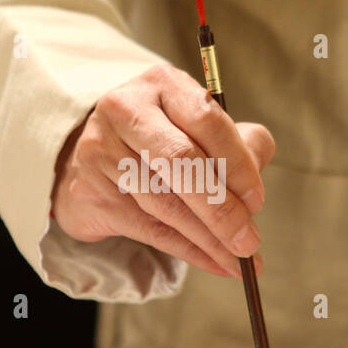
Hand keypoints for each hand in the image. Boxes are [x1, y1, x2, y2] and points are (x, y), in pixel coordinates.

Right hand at [51, 65, 274, 276]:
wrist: (90, 158)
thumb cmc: (161, 141)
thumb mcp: (200, 129)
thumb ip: (240, 145)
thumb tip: (253, 191)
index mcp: (162, 84)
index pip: (207, 119)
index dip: (237, 163)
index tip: (258, 200)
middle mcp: (125, 109)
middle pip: (182, 161)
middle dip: (222, 209)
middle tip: (250, 242)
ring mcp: (101, 149)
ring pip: (165, 202)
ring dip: (209, 239)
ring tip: (239, 262)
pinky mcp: (90, 189)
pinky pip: (149, 228)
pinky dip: (188, 251)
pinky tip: (214, 263)